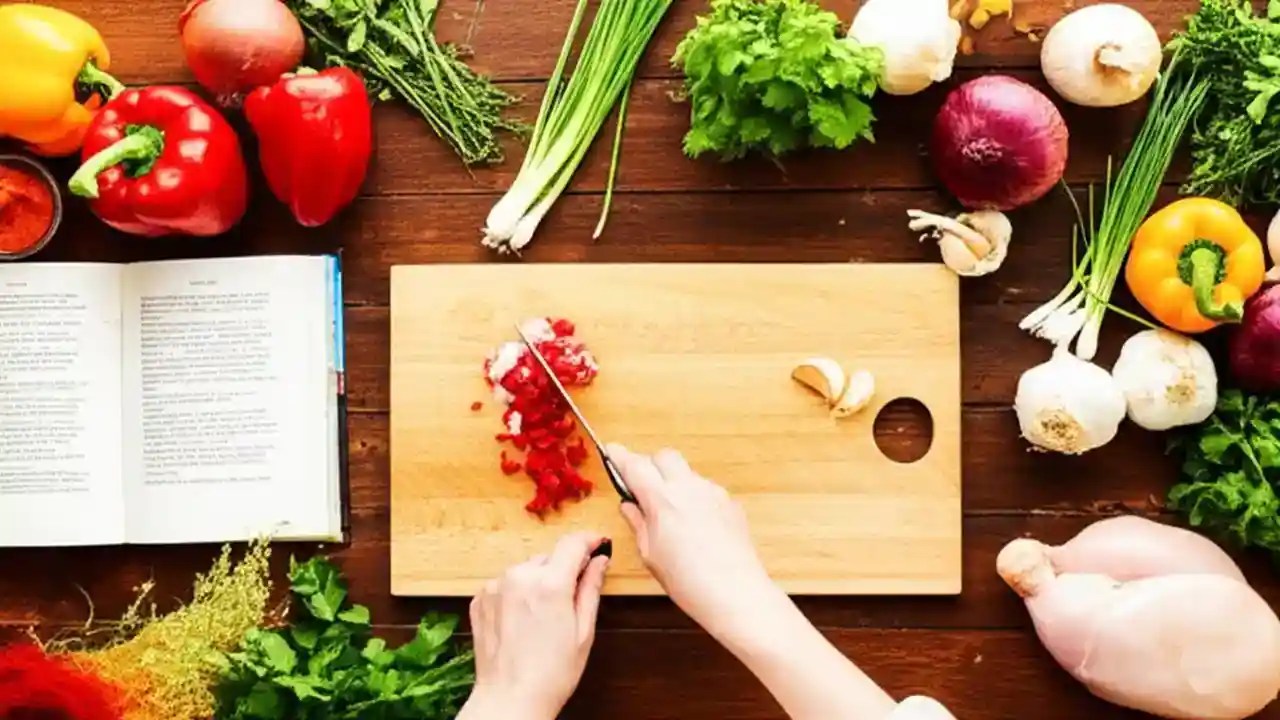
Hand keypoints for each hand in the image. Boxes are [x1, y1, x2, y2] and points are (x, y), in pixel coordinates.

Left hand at [460, 532, 610, 719]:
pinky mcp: (480, 599)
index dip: (589, 540)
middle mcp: (519, 577)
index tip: (598, 544)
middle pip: (549, 558)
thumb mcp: (583, 632)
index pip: (573, 543)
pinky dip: (517, 594)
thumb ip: (591, 588)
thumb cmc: (551, 674)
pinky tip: (522, 622)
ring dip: (538, 582)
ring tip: (542, 618)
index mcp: (550, 584)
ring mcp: (495, 587)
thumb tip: (599, 561)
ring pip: (526, 570)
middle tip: (570, 600)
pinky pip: (505, 584)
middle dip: (563, 571)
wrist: (509, 700)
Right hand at [610, 444, 778, 638]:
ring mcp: (713, 493)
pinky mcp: (730, 503)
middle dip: (651, 466)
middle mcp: (688, 488)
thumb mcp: (650, 554)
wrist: (736, 593)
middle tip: (643, 488)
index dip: (620, 457)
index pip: (636, 465)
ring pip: (687, 472)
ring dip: (674, 482)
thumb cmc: (688, 581)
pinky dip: (695, 497)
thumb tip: (629, 505)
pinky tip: (696, 526)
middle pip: (664, 456)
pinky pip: (706, 489)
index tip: (612, 452)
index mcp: (662, 500)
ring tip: (672, 515)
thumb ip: (638, 522)